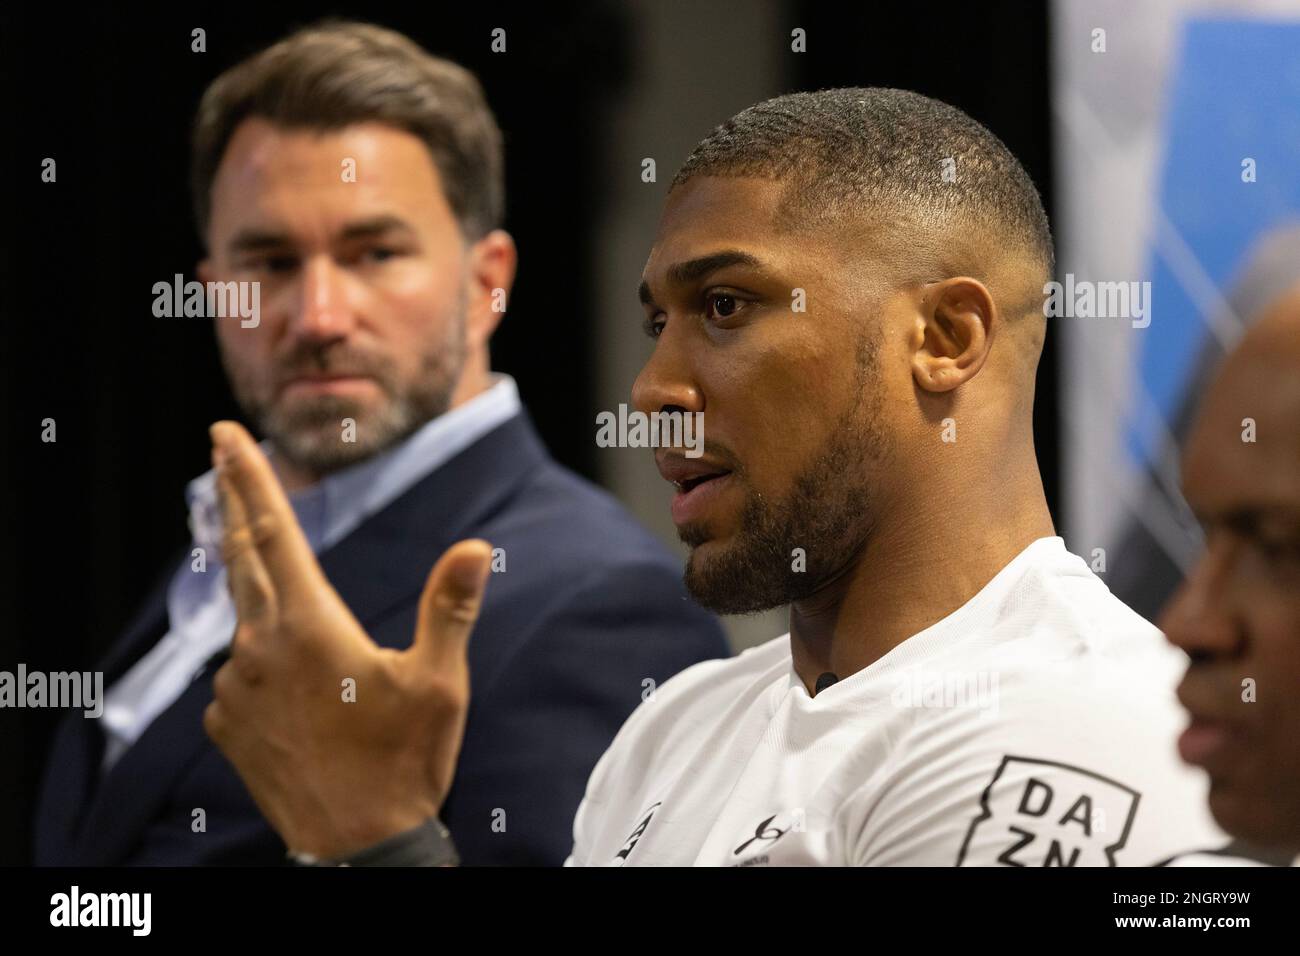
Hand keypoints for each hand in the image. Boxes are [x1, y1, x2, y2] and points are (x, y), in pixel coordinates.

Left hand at [201, 420, 491, 858]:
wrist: (357, 848)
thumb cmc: (403, 762)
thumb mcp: (440, 682)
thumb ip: (448, 608)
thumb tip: (475, 546)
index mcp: (309, 626)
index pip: (273, 531)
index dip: (249, 477)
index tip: (225, 433)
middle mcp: (259, 649)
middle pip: (241, 557)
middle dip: (234, 501)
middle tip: (219, 456)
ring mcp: (234, 689)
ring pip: (245, 621)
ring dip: (261, 597)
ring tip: (292, 607)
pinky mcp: (228, 725)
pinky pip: (239, 674)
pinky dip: (261, 661)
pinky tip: (296, 688)